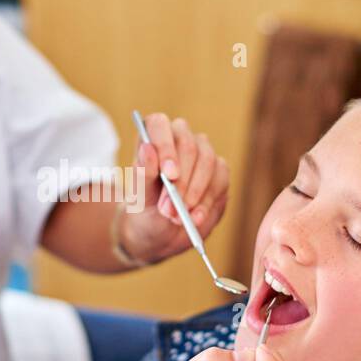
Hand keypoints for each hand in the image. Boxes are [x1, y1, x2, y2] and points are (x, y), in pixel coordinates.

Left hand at [120, 113, 229, 264]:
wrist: (162, 236)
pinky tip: (195, 217)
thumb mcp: (139, 199)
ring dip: (195, 192)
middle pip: (188, 144)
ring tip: (179, 217)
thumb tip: (147, 148)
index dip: (165, 146)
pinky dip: (208, 201)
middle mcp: (178, 140)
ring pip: (207, 159)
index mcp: (152, 140)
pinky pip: (221, 178)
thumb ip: (142, 175)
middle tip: (170, 209)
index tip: (169, 174)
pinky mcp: (219, 171)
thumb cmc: (145, 212)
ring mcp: (201, 154)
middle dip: (181, 181)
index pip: (159, 124)